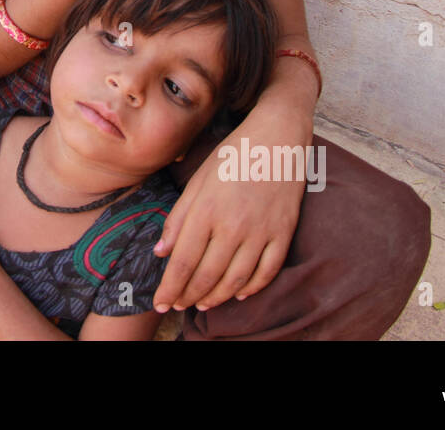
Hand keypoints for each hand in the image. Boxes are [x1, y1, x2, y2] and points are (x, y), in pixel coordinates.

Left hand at [152, 106, 307, 312]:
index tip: (161, 303)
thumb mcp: (198, 180)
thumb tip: (162, 252)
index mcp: (206, 211)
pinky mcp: (283, 233)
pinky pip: (267, 271)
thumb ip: (179, 217)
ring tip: (202, 304)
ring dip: (216, 297)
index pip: (183, 261)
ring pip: (236, 280)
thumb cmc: (232, 155)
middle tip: (178, 307)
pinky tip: (238, 293)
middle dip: (189, 296)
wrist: (277, 137)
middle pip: (207, 276)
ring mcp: (261, 231)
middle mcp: (233, 226)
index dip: (170, 287)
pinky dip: (252, 288)